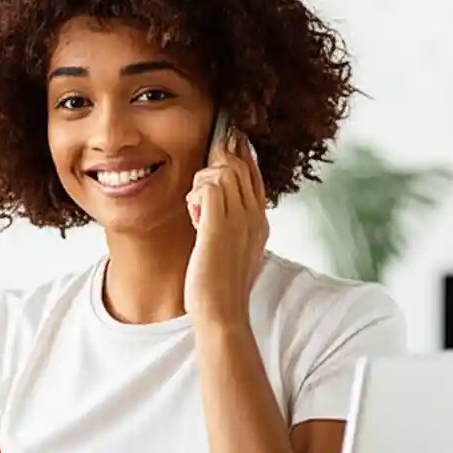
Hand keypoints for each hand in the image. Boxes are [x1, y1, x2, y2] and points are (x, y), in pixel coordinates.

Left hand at [184, 125, 269, 329]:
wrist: (222, 314)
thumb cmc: (221, 288)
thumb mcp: (234, 252)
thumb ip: (232, 228)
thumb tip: (215, 209)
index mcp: (260, 222)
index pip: (254, 175)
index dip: (241, 154)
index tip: (231, 138)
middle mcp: (254, 218)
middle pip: (241, 166)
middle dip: (220, 157)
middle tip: (208, 152)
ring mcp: (238, 222)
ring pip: (225, 171)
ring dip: (204, 179)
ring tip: (196, 203)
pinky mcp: (218, 229)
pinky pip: (210, 187)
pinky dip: (198, 192)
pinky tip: (193, 210)